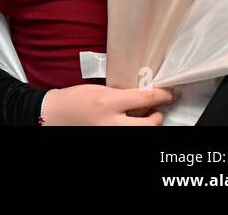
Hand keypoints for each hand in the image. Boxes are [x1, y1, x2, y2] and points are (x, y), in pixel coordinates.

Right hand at [41, 84, 174, 125]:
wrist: (56, 116)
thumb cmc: (74, 100)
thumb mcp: (99, 90)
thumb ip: (121, 93)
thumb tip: (143, 95)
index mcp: (108, 103)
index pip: (145, 98)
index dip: (163, 94)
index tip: (170, 92)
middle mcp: (112, 122)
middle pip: (150, 124)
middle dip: (157, 117)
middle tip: (156, 110)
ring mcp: (111, 133)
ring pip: (143, 132)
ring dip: (148, 125)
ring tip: (144, 117)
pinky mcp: (111, 138)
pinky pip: (130, 134)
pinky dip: (135, 128)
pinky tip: (130, 123)